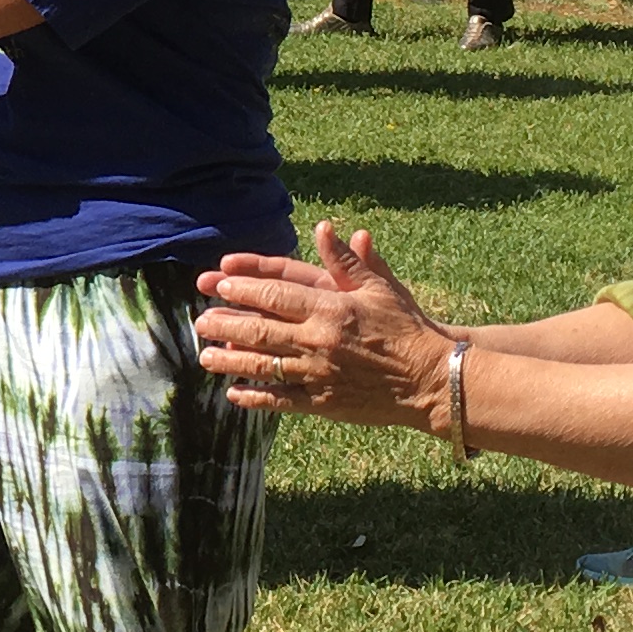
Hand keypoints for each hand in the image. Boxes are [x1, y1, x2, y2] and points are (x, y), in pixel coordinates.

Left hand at [195, 225, 454, 433]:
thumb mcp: (380, 288)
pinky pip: (281, 400)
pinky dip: (256, 397)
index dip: (243, 289)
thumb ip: (348, 260)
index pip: (276, 294)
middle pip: (260, 330)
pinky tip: (234, 394)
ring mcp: (319, 374)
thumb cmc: (406, 329)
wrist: (432, 379)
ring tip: (205, 356)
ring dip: (231, 361)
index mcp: (331, 308)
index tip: (219, 285)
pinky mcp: (323, 403)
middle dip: (225, 325)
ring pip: (264, 366)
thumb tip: (325, 227)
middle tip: (199, 322)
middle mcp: (319, 340)